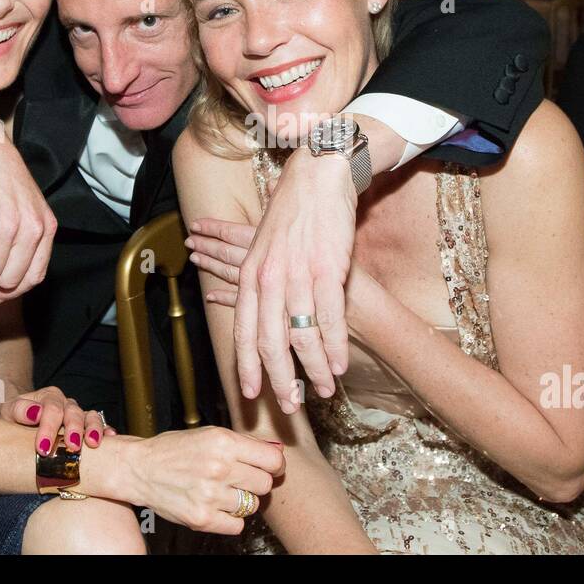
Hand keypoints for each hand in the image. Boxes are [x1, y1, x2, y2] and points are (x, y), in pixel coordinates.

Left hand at [1, 385, 115, 454]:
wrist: (20, 421)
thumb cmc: (15, 418)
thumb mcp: (9, 411)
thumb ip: (20, 409)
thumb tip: (35, 413)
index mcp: (49, 397)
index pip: (52, 409)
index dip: (49, 428)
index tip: (43, 448)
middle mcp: (66, 404)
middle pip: (74, 413)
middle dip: (74, 430)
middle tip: (72, 447)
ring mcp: (78, 415)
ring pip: (90, 417)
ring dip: (93, 429)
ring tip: (93, 443)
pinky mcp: (85, 427)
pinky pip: (100, 426)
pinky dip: (106, 430)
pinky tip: (111, 438)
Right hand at [120, 427, 284, 534]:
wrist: (140, 469)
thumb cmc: (174, 450)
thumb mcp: (210, 434)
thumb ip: (244, 443)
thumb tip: (277, 451)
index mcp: (223, 443)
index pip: (273, 459)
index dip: (276, 465)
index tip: (271, 468)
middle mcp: (219, 468)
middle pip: (265, 483)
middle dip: (257, 482)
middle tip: (241, 480)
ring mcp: (210, 495)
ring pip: (252, 505)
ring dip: (242, 501)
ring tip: (224, 492)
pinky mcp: (202, 518)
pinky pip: (237, 526)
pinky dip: (231, 520)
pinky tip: (218, 507)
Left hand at [224, 151, 354, 412]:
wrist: (318, 177)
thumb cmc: (293, 212)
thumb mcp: (264, 247)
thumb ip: (260, 281)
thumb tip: (258, 314)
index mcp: (251, 274)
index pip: (243, 330)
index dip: (247, 365)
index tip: (251, 392)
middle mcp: (269, 279)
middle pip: (270, 342)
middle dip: (280, 379)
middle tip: (288, 405)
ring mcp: (298, 277)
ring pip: (302, 337)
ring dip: (313, 369)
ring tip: (323, 390)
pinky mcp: (328, 272)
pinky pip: (330, 321)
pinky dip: (335, 347)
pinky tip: (339, 365)